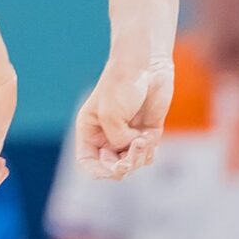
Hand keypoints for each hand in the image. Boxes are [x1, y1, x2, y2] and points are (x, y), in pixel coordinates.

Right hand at [78, 51, 173, 178]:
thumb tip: (131, 150)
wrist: (145, 66)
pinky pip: (146, 155)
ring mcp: (127, 135)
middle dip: (123, 165)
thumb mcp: (111, 116)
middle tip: (131, 155)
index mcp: (89, 130)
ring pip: (131, 163)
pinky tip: (150, 136)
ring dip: (138, 157)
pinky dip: (149, 152)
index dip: (99, 172)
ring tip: (143, 140)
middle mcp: (106, 135)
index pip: (88, 163)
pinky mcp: (146, 132)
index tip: (113, 169)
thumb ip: (118, 141)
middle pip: (112, 167)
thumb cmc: (121, 86)